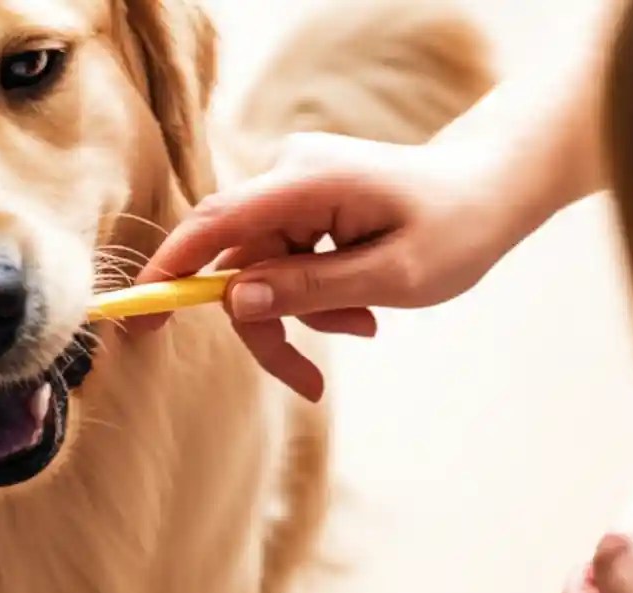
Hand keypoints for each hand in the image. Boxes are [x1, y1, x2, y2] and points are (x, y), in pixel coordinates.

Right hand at [134, 132, 536, 400]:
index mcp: (305, 180)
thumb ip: (308, 289)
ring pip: (259, 269)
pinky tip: (359, 303)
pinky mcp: (300, 200)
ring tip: (364, 325)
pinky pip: (280, 258)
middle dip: (268, 322)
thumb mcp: (392, 274)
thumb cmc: (458, 225)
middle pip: (236, 263)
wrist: (494, 185)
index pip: (213, 225)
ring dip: (300, 311)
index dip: (169, 272)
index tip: (138, 318)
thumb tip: (233, 300)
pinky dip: (309, 292)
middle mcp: (287, 173)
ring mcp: (292, 184)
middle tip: (307, 380)